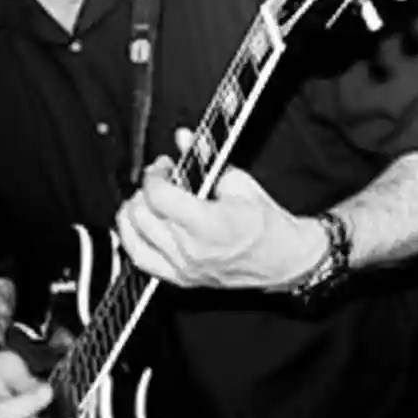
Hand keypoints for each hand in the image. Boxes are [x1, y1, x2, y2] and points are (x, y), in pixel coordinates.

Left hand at [115, 127, 327, 288]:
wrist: (285, 259)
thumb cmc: (269, 226)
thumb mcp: (240, 183)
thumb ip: (205, 160)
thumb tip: (182, 138)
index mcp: (210, 226)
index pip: (159, 197)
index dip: (154, 175)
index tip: (162, 166)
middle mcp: (192, 251)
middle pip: (143, 215)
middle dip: (145, 190)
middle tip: (159, 179)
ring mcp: (184, 269)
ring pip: (134, 238)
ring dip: (134, 213)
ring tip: (146, 200)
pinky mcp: (180, 279)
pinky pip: (141, 260)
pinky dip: (132, 239)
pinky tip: (138, 225)